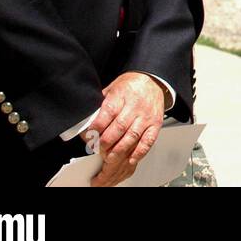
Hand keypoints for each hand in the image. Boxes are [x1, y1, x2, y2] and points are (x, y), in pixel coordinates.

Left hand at [87, 72, 165, 186]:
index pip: (108, 113)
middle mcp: (135, 106)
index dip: (97, 127)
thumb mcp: (112, 88)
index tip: (89, 137)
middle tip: (97, 149)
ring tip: (109, 159)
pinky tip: (130, 160)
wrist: (152, 81)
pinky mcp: (155, 124)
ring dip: (119, 151)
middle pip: (119, 127)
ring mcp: (146, 116)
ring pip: (132, 137)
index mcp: (122, 95)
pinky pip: (148, 141)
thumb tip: (85, 121)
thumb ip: (100, 104)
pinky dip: (139, 152)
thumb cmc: (129, 86)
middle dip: (105, 142)